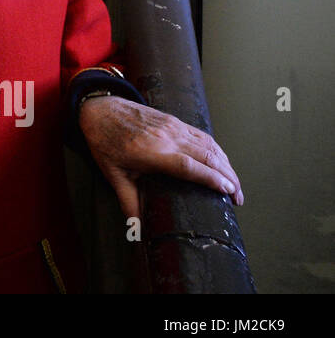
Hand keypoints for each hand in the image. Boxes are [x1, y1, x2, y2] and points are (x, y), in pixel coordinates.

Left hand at [79, 96, 243, 218]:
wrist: (100, 109)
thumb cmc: (105, 141)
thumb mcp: (113, 174)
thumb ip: (128, 201)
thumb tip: (137, 228)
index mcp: (151, 152)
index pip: (189, 166)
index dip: (212, 179)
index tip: (229, 192)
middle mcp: (166, 137)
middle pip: (207, 156)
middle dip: (228, 178)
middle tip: (238, 198)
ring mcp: (172, 126)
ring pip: (209, 145)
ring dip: (227, 165)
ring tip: (235, 185)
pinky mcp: (174, 120)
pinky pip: (202, 135)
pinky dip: (217, 150)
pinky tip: (223, 163)